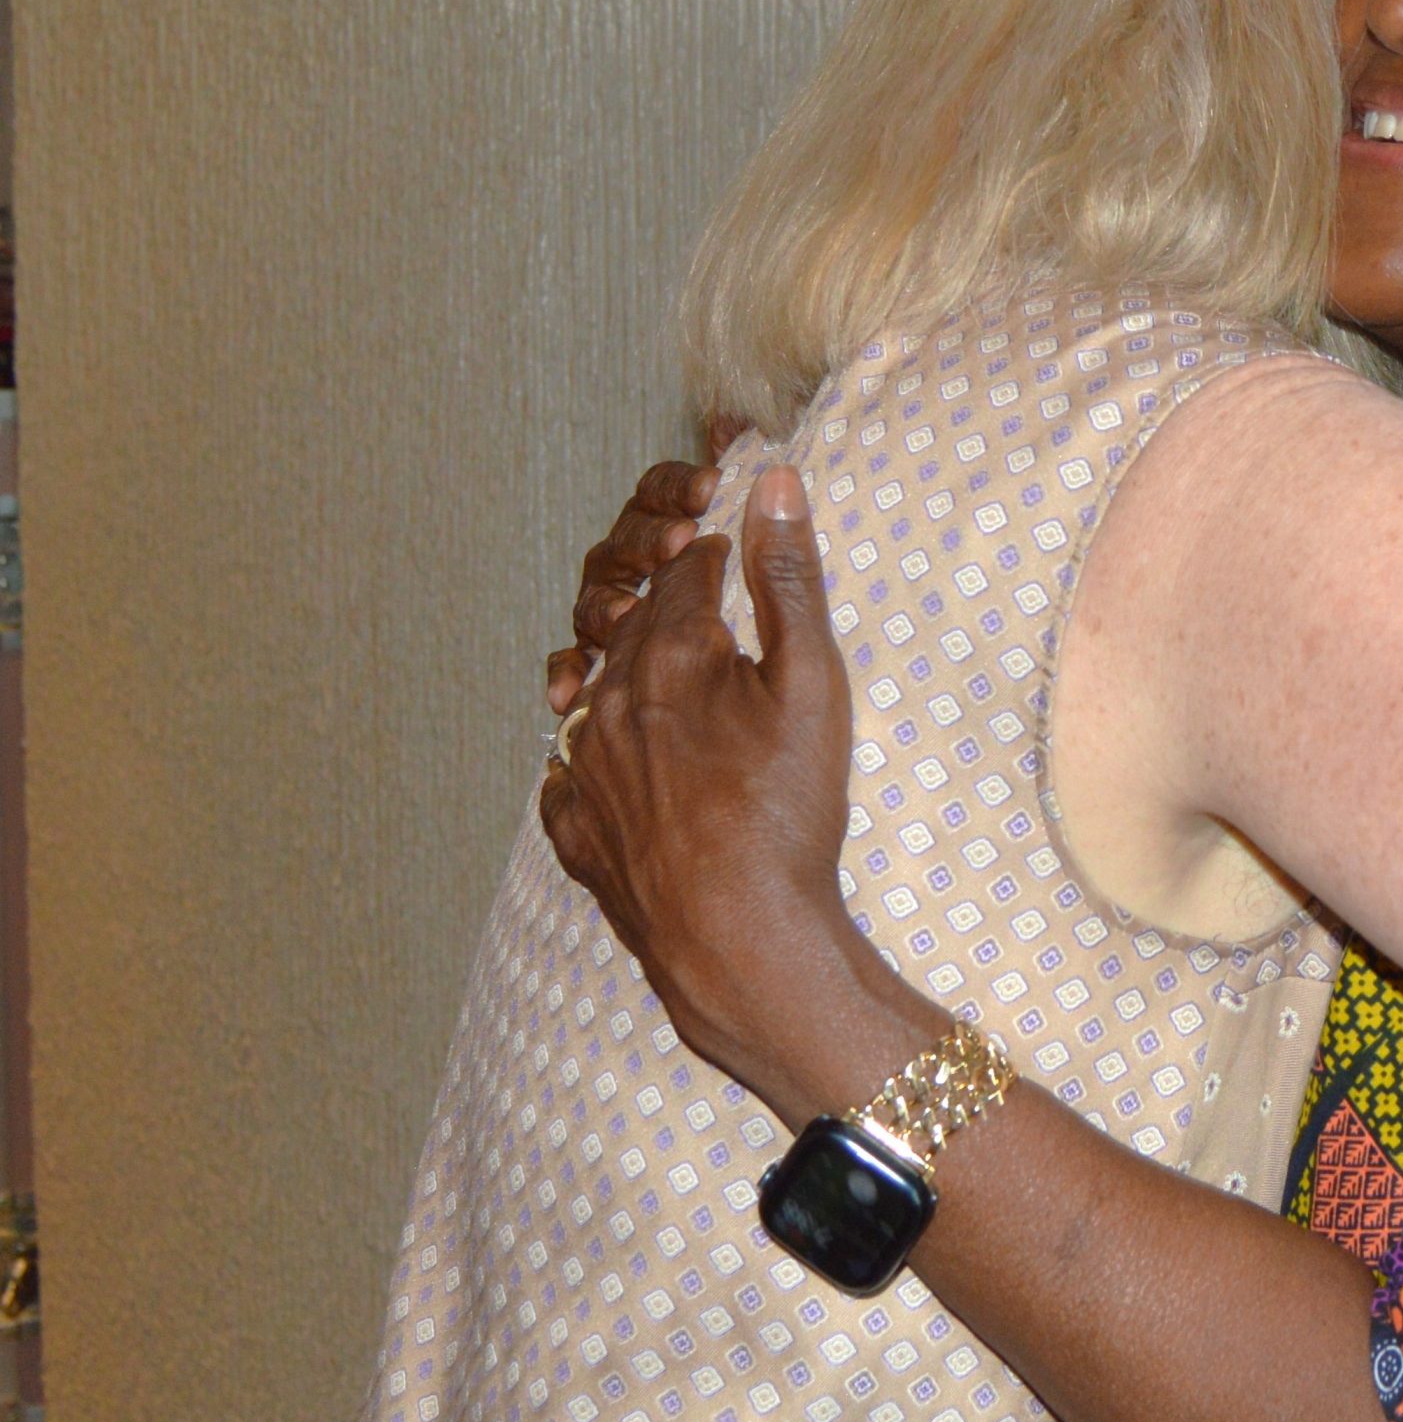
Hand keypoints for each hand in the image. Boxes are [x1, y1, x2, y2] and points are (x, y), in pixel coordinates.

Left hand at [540, 464, 942, 1126]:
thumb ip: (790, 578)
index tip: (732, 548)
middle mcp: (608, 698)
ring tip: (676, 687)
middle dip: (670, 607)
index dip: (716, 552)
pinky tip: (633, 768)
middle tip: (709, 611)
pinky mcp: (575, 828)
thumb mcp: (813, 683)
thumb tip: (778, 481)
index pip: (685, 569)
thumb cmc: (787, 811)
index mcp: (667, 651)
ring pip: (594, 692)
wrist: (741, 940)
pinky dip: (600, 756)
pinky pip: (572, 771)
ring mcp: (583, 767)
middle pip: (634, 624)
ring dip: (632, 676)